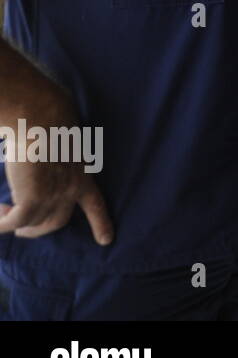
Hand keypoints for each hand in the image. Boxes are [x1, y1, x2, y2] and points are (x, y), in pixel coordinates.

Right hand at [0, 98, 113, 243]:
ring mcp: (54, 196)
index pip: (96, 204)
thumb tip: (43, 163)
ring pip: (32, 223)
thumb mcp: (64, 143)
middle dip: (39, 231)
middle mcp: (72, 189)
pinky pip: (14, 222)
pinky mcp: (32, 199)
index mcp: (83, 175)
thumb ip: (59, 159)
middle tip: (24, 233)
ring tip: (3, 215)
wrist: (40, 116)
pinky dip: (2, 223)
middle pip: (57, 222)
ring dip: (15, 223)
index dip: (101, 223)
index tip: (106, 241)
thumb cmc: (50, 120)